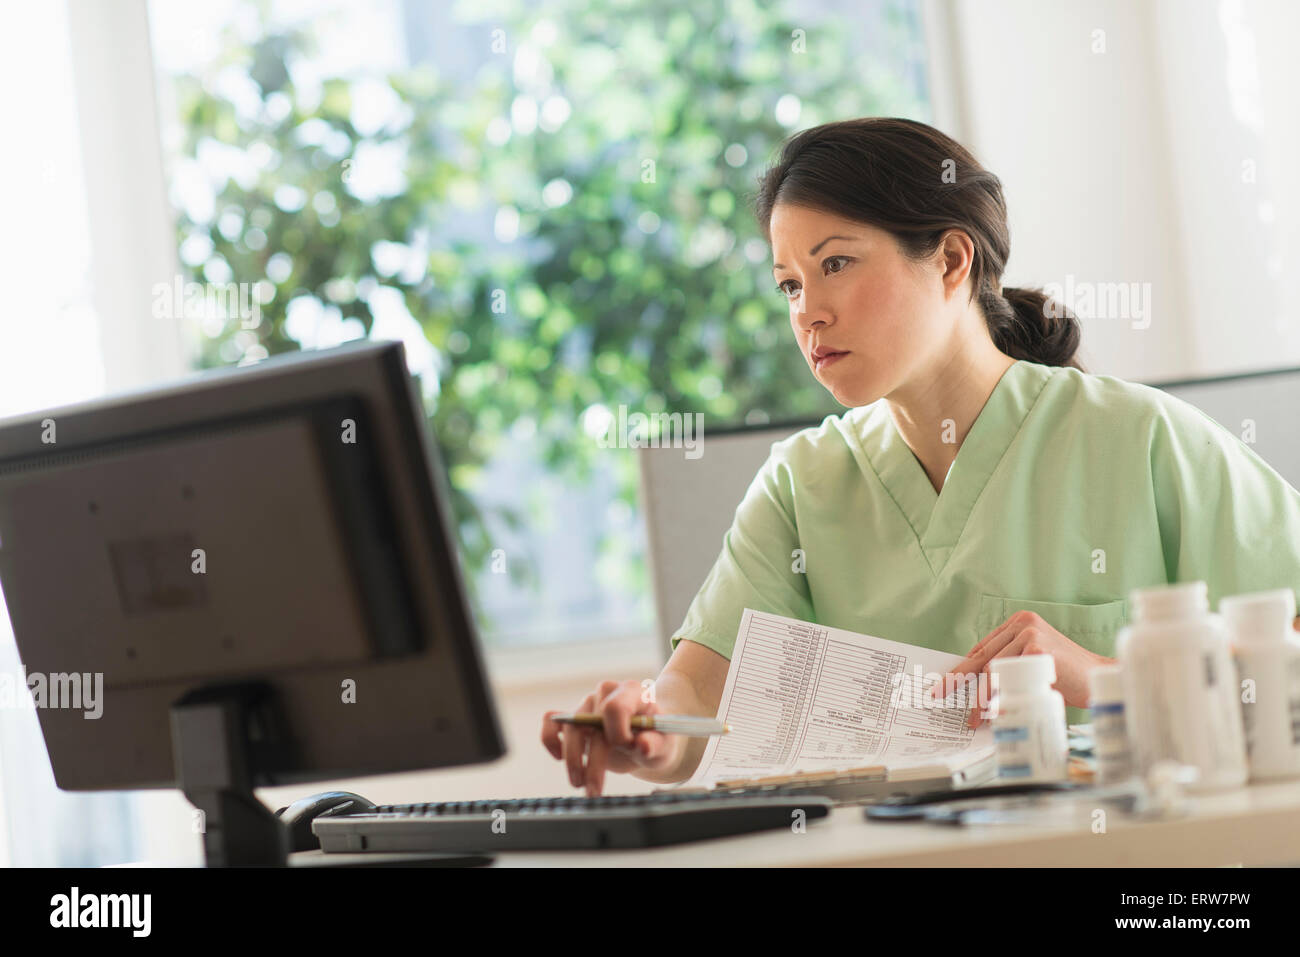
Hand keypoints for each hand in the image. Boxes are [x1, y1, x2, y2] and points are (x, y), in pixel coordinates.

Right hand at [540, 679, 682, 796]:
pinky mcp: (572, 717)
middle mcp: (606, 693)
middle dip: (593, 761)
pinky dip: (550, 739)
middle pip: (590, 722)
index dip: (618, 733)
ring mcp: (587, 704)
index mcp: (632, 692)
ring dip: (573, 760)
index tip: (629, 750)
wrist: (646, 740)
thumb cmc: (656, 738)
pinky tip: (559, 758)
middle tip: (595, 790)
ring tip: (582, 786)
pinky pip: (550, 721)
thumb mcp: (665, 744)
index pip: (615, 707)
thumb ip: (655, 744)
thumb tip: (642, 746)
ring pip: (570, 727)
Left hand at [933, 610, 1113, 728]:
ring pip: (993, 669)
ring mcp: (1031, 634)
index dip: (963, 667)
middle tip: (940, 693)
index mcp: (1019, 622)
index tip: (946, 682)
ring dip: (981, 696)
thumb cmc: (1065, 674)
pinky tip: (994, 711)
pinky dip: (999, 695)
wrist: (1099, 677)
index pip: (983, 647)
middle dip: (960, 678)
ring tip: (975, 717)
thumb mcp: (1031, 661)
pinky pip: (1008, 676)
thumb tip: (975, 683)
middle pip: (983, 656)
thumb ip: (1008, 663)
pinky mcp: (1038, 649)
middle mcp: (1023, 623)